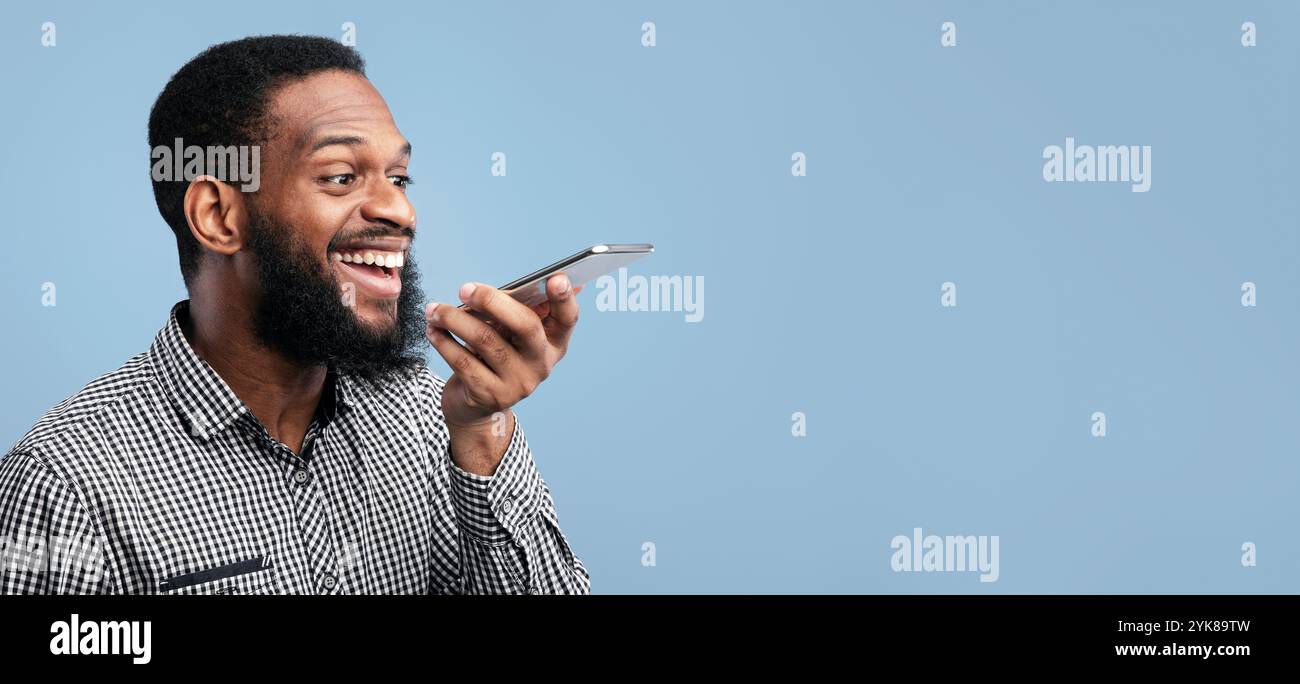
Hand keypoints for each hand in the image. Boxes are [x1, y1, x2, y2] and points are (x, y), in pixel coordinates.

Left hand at [424, 274, 580, 472]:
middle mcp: (542, 364)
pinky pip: (463, 361)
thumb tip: (527, 280)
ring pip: (486, 340)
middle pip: (526, 326)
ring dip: (454, 319)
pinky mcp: (490, 396)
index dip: (565, 298)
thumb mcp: (510, 335)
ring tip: (434, 310)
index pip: (568, 318)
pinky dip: (444, 342)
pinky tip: (432, 330)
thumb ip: (516, 309)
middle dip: (492, 301)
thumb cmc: (494, 356)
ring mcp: (518, 383)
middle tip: (464, 288)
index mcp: (554, 342)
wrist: (476, 406)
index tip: (555, 278)